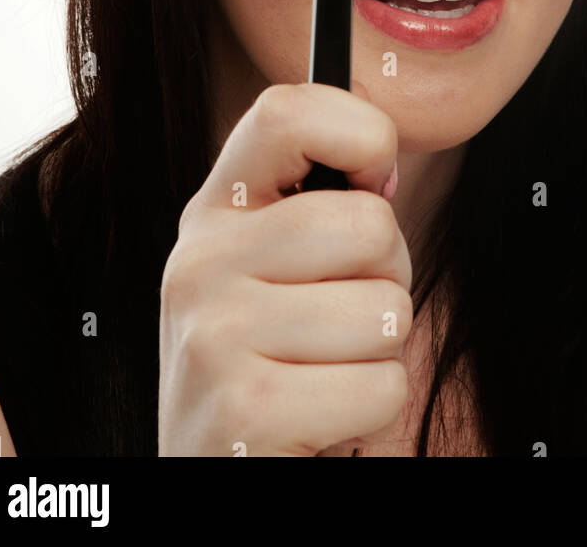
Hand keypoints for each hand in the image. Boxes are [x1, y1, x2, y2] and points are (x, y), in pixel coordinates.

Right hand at [158, 83, 411, 455]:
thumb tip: (385, 166)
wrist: (221, 475)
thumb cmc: (277, 364)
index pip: (286, 112)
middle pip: (370, 225)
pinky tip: (318, 424)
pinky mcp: (244, 411)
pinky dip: (371, 416)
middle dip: (388, 279)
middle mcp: (199, 260)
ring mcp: (212, 333)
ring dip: (379, 356)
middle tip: (342, 319)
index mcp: (215, 210)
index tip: (377, 180)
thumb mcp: (281, 269)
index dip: (360, 130)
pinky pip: (381, 388)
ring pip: (386, 311)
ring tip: (323, 375)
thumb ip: (324, 206)